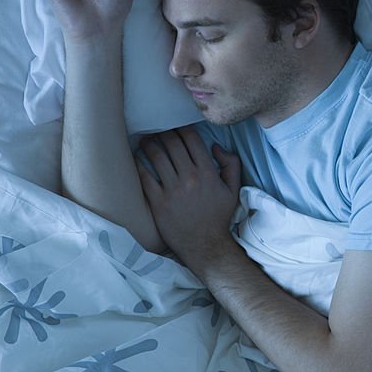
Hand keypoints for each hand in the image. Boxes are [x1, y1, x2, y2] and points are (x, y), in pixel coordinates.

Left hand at [136, 128, 241, 271]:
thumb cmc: (219, 216)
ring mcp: (171, 190)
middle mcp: (188, 178)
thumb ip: (231, 164)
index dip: (182, 129)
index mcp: (207, 173)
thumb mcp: (234, 189)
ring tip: (146, 140)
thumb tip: (216, 147)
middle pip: (172, 145)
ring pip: (156, 158)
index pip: (191, 141)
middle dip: (163, 133)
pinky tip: (137, 159)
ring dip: (149, 145)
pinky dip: (139, 165)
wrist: (205, 245)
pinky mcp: (157, 202)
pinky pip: (144, 178)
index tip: (175, 126)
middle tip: (157, 129)